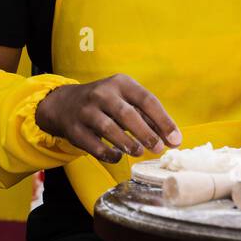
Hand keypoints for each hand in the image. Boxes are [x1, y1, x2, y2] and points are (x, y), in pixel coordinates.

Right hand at [35, 74, 180, 163]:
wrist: (64, 104)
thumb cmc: (106, 104)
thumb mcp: (127, 101)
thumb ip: (149, 118)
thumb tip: (173, 139)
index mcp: (121, 83)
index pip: (147, 100)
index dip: (163, 121)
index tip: (175, 139)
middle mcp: (102, 94)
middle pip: (127, 114)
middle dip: (146, 133)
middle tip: (158, 148)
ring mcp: (86, 111)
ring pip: (109, 128)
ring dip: (127, 143)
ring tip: (139, 152)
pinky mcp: (74, 129)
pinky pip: (92, 144)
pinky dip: (107, 153)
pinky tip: (118, 156)